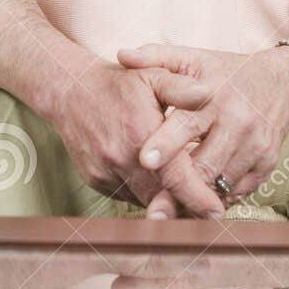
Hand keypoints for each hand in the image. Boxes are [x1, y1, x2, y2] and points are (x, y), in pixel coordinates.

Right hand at [47, 63, 225, 218]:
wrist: (71, 91)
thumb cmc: (119, 83)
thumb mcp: (152, 76)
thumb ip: (181, 87)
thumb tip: (208, 92)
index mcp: (140, 133)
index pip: (174, 177)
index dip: (198, 197)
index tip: (217, 212)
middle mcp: (120, 158)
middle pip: (160, 198)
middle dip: (186, 207)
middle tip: (208, 213)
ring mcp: (105, 172)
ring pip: (144, 200)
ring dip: (165, 202)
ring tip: (188, 201)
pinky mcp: (95, 180)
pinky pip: (127, 195)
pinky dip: (144, 193)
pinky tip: (157, 183)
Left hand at [117, 43, 288, 210]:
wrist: (283, 83)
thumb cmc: (227, 72)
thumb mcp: (193, 58)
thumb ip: (156, 57)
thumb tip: (122, 55)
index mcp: (214, 95)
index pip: (186, 123)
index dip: (165, 144)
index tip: (144, 160)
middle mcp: (238, 122)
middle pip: (204, 165)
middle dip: (176, 189)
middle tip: (152, 210)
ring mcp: (255, 146)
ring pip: (219, 185)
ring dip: (192, 200)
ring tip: (166, 212)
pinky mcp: (267, 164)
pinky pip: (236, 192)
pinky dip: (214, 200)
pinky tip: (195, 203)